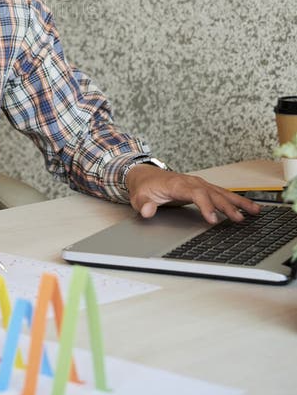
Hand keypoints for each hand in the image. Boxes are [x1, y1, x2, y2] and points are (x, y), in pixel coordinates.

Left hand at [125, 164, 260, 223]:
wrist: (145, 175)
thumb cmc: (144, 187)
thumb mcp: (139, 197)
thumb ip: (143, 205)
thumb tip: (147, 211)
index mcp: (177, 184)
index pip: (195, 193)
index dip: (205, 205)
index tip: (212, 219)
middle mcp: (191, 182)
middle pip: (212, 193)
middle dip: (226, 206)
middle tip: (238, 219)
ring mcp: (198, 184)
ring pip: (221, 192)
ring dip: (237, 201)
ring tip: (254, 211)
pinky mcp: (202, 188)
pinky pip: (221, 193)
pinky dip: (235, 200)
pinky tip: (247, 207)